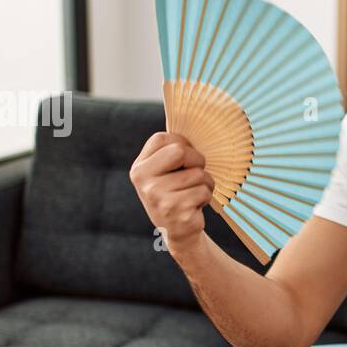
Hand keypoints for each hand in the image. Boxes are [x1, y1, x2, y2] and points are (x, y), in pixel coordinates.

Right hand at [128, 132, 215, 255]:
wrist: (179, 232)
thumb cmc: (177, 194)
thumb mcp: (166, 173)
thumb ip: (171, 152)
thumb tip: (195, 115)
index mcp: (139, 167)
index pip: (162, 138)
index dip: (182, 143)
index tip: (186, 157)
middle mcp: (143, 181)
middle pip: (181, 151)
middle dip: (197, 161)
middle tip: (196, 174)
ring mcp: (158, 197)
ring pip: (198, 173)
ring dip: (205, 183)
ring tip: (194, 194)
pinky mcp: (176, 210)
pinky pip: (204, 191)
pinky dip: (206, 197)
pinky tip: (195, 206)